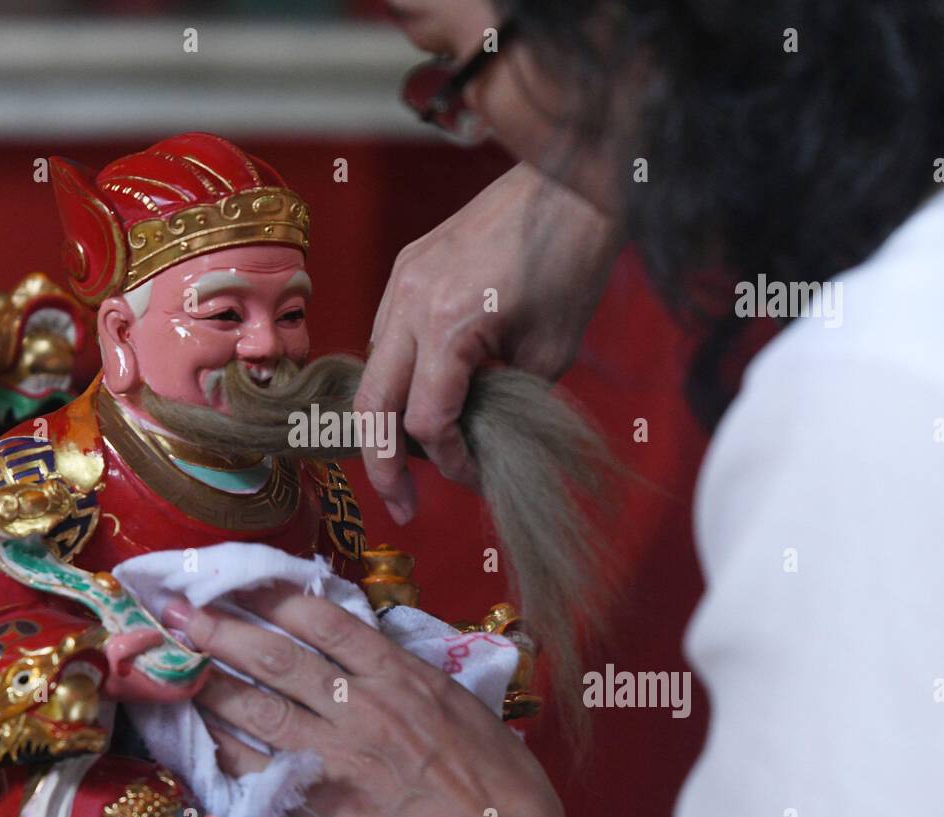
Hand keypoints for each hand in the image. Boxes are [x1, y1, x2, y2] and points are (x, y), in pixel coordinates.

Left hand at [168, 584, 595, 816]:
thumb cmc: (498, 780)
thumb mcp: (460, 706)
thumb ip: (408, 675)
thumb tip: (369, 651)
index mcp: (402, 677)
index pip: (327, 622)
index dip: (278, 595)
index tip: (244, 577)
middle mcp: (364, 709)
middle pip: (280, 659)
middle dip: (225, 631)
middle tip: (183, 610)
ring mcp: (340, 759)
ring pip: (260, 710)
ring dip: (212, 682)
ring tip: (177, 661)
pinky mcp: (324, 807)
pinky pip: (260, 771)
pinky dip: (224, 749)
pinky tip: (200, 731)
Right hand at [356, 163, 621, 523]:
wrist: (568, 181)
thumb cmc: (573, 261)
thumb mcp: (551, 350)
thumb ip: (507, 400)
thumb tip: (481, 437)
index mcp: (448, 324)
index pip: (427, 421)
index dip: (450, 461)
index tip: (476, 476)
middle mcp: (409, 303)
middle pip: (371, 406)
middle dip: (382, 465)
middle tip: (402, 509)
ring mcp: (400, 281)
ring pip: (370, 370)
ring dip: (387, 417)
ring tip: (414, 454)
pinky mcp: (405, 267)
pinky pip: (385, 335)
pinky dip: (397, 374)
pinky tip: (423, 391)